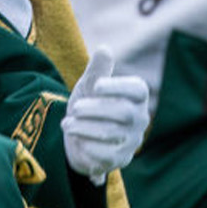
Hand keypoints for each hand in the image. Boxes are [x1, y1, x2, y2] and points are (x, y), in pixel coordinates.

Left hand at [62, 47, 149, 184]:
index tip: (96, 85)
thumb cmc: (89, 103)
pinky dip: (88, 146)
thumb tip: (104, 49)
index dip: (118, 87)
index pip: (137, 90)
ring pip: (112, 133)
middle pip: (124, 112)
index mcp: (136, 96)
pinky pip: (106, 154)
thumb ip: (97, 69)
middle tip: (75, 108)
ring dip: (86, 127)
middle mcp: (139, 118)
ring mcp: (132, 140)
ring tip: (67, 124)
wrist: (78, 135)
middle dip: (95, 109)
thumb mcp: (89, 85)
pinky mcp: (120, 159)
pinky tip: (77, 141)